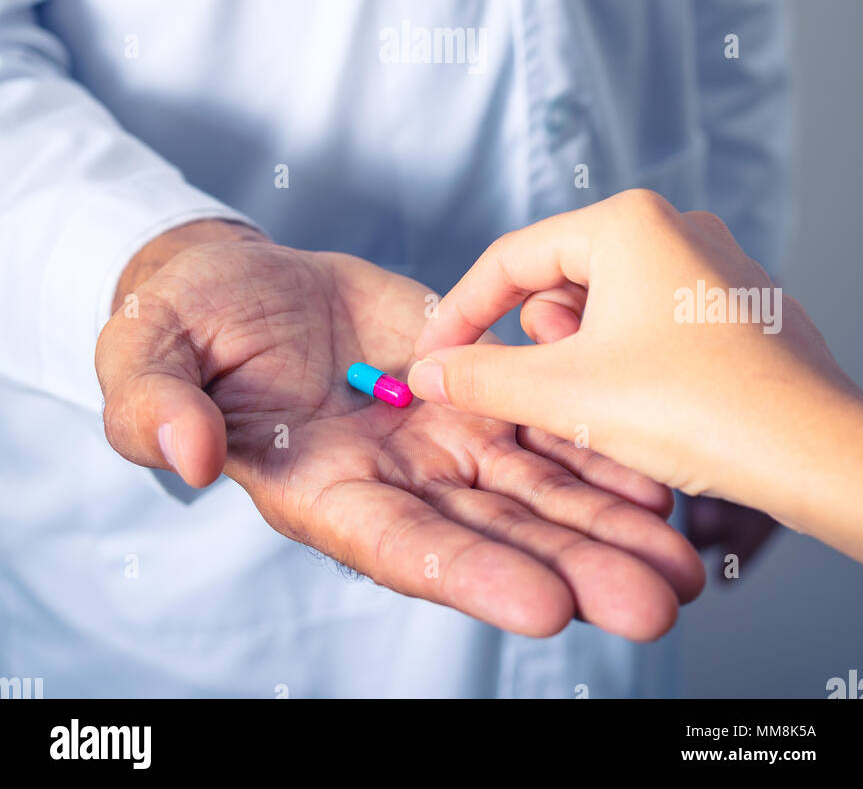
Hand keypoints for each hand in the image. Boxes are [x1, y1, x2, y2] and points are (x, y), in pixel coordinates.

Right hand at [96, 220, 703, 639]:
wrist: (237, 281)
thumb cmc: (180, 322)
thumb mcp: (147, 356)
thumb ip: (158, 407)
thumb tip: (184, 460)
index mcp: (319, 490)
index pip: (401, 545)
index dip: (472, 577)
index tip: (548, 606)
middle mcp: (392, 479)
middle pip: (495, 534)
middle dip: (577, 565)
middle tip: (659, 599)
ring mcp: (437, 437)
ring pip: (536, 486)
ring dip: (610, 519)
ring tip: (688, 554)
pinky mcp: (469, 390)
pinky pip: (543, 421)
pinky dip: (599, 446)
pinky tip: (660, 468)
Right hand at [409, 191, 862, 563]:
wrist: (817, 453)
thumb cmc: (698, 411)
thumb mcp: (566, 395)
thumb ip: (484, 378)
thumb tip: (429, 374)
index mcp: (627, 222)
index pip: (512, 258)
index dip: (462, 314)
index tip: (435, 362)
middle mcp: (676, 225)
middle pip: (563, 276)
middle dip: (537, 339)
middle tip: (539, 392)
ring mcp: (716, 263)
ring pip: (612, 303)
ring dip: (583, 354)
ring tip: (597, 407)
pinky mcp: (741, 305)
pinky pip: (658, 321)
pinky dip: (631, 360)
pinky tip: (645, 410)